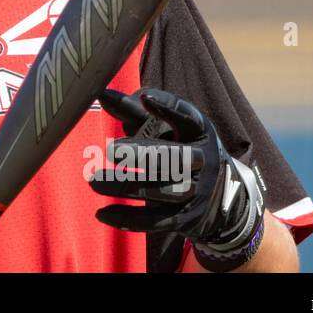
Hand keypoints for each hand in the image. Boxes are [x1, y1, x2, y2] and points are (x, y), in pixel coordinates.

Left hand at [87, 87, 266, 271]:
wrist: (219, 199)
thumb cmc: (178, 149)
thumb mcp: (163, 129)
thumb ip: (133, 112)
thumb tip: (101, 93)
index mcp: (200, 132)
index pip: (188, 117)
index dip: (169, 106)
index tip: (145, 97)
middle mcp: (202, 161)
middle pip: (172, 156)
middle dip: (142, 154)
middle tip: (111, 150)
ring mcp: (196, 191)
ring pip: (159, 190)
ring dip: (124, 186)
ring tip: (93, 181)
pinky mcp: (185, 218)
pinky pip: (155, 220)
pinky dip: (128, 218)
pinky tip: (102, 213)